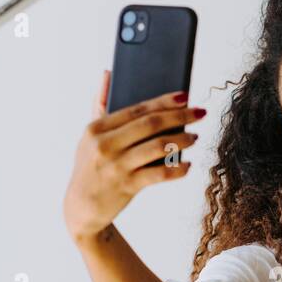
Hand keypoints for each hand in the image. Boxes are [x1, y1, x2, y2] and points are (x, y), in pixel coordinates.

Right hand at [62, 70, 203, 241]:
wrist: (81, 207)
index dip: (164, 101)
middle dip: (180, 116)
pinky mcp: (127, 186)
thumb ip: (99, 104)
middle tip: (200, 113)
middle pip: (150, 124)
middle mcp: (105, 145)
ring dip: (181, 140)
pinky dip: (177, 169)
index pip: (136, 109)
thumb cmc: (90, 166)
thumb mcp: (89, 136)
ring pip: (158, 147)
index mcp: (96, 128)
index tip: (185, 96)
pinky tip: (187, 165)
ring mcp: (116, 166)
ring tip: (194, 137)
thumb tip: (108, 73)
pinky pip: (159, 174)